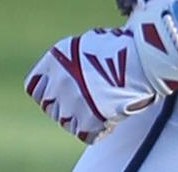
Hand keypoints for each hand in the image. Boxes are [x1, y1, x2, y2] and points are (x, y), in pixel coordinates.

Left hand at [24, 0, 177, 141]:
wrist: (144, 58)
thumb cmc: (122, 45)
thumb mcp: (88, 42)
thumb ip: (72, 57)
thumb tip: (69, 67)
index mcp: (56, 58)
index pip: (33, 87)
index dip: (46, 92)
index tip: (57, 93)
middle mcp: (59, 80)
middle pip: (48, 106)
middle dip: (62, 106)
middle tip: (80, 102)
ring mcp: (72, 101)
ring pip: (65, 122)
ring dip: (79, 118)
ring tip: (97, 108)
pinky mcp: (90, 120)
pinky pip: (85, 134)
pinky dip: (96, 130)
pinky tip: (108, 119)